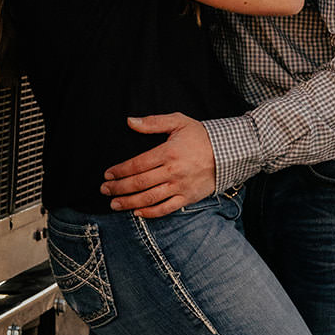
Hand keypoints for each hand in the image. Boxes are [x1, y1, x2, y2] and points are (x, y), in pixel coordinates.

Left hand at [101, 114, 216, 216]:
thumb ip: (152, 123)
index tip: (107, 174)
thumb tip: (129, 121)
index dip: (119, 171)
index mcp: (168, 152)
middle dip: (118, 188)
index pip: (137, 164)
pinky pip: (166, 208)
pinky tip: (137, 212)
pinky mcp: (188, 197)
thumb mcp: (178, 122)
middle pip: (139, 183)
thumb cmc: (201, 136)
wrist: (230, 152)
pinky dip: (151, 213)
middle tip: (104, 190)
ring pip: (149, 198)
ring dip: (129, 202)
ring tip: (114, 204)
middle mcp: (172, 171)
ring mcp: (180, 186)